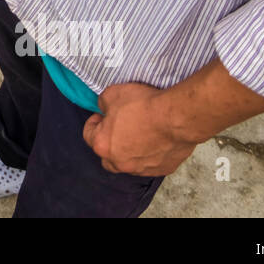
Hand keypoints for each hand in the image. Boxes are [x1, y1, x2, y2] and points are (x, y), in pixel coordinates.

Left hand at [82, 83, 199, 176]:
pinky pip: (151, 164)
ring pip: (129, 163)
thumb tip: (104, 109)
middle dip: (109, 143)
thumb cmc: (143, 106)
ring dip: (129, 152)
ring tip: (138, 134)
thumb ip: (102, 103)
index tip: (102, 115)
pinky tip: (156, 141)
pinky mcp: (162, 169)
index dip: (94, 122)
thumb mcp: (111, 94)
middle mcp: (120, 162)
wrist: (175, 117)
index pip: (88, 135)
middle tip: (117, 128)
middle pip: (107, 157)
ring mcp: (142, 169)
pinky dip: (150, 155)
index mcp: (103, 145)